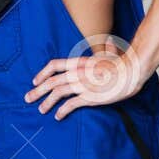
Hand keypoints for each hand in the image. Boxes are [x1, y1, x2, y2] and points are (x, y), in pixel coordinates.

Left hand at [25, 49, 146, 118]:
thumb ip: (106, 49)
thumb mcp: (111, 54)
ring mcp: (82, 85)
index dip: (42, 73)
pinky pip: (71, 105)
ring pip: (57, 93)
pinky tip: (58, 116)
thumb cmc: (123, 63)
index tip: (35, 81)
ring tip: (41, 110)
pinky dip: (62, 111)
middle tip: (28, 98)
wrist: (131, 71)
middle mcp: (77, 73)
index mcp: (79, 62)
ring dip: (46, 102)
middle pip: (51, 81)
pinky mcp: (89, 97)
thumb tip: (109, 42)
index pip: (54, 65)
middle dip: (37, 91)